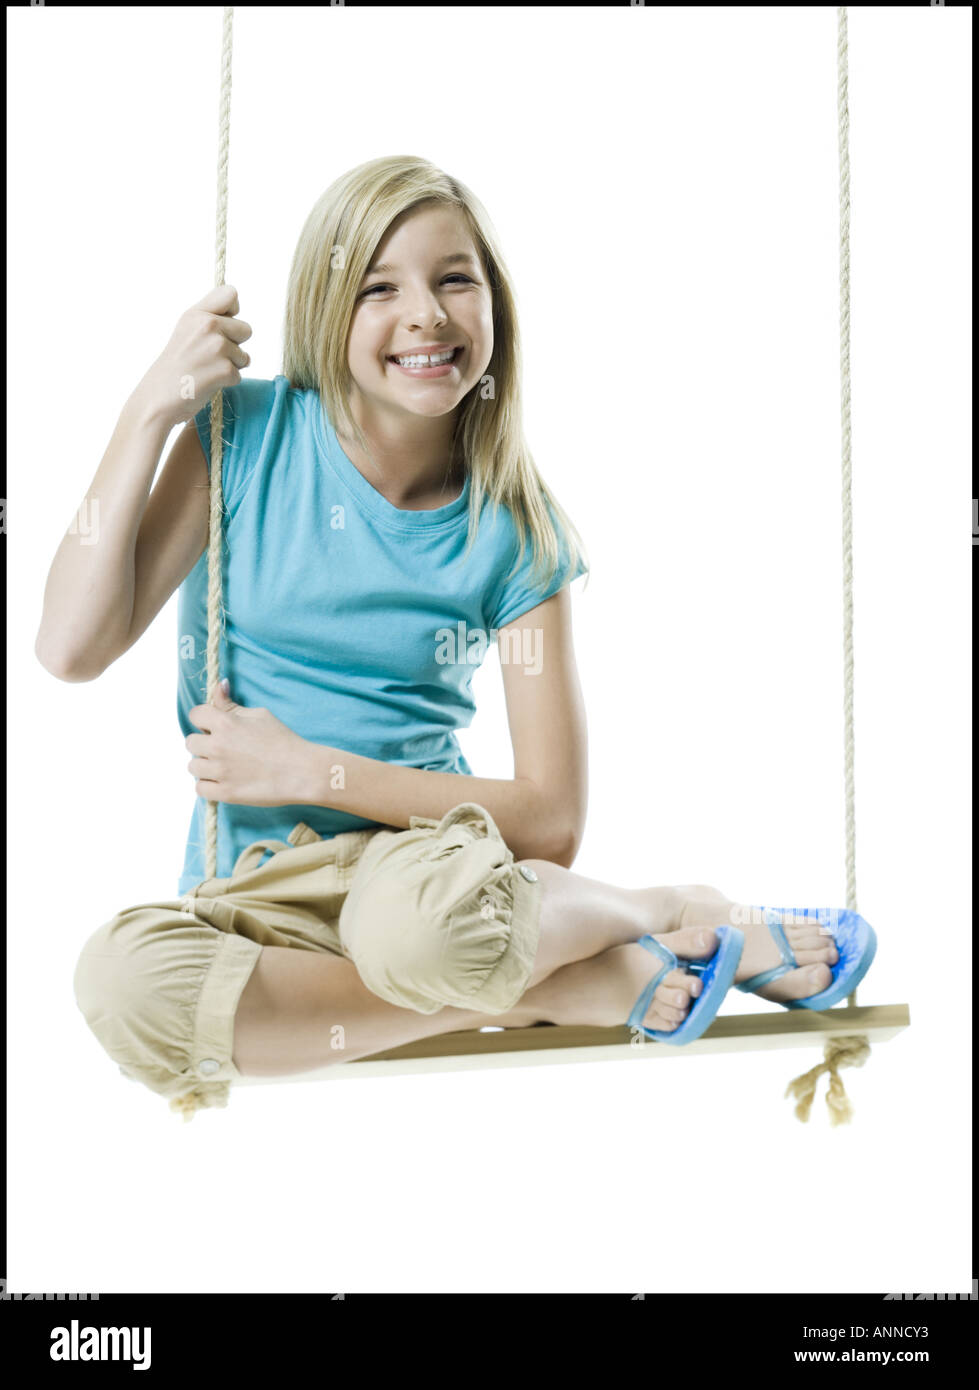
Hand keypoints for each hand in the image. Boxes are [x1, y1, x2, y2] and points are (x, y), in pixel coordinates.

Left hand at [186, 679, 311, 805]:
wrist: (302, 772)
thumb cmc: (283, 740)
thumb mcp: (259, 715)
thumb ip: (232, 704)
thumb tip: (219, 685)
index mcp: (225, 723)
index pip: (195, 715)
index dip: (204, 719)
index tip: (213, 726)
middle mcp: (218, 746)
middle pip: (190, 742)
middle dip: (204, 743)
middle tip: (223, 748)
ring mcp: (220, 772)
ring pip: (192, 766)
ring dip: (205, 765)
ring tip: (224, 766)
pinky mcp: (225, 793)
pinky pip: (199, 788)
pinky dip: (208, 785)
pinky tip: (223, 781)